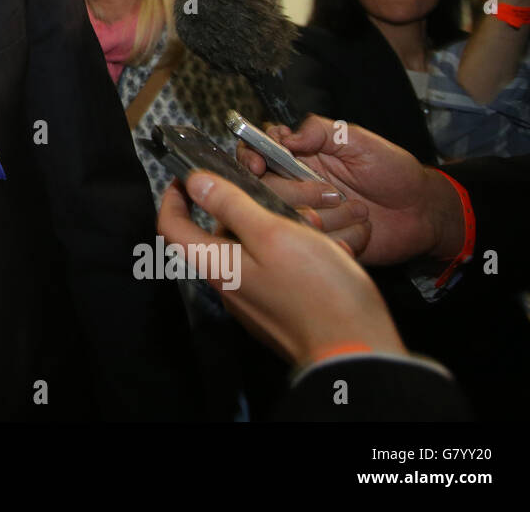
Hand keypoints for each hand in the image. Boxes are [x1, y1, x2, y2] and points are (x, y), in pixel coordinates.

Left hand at [159, 170, 405, 367]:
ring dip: (275, 229)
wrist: (356, 352)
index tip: (184, 177)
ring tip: (313, 222)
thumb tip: (195, 183)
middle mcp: (228, 286)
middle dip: (243, 209)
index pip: (172, 228)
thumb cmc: (318, 292)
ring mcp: (253, 301)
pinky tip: (323, 248)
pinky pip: (273, 271)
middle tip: (278, 195)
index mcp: (218, 266)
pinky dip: (291, 252)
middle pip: (218, 236)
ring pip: (250, 251)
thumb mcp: (273, 234)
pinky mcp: (278, 309)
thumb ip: (232, 206)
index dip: (173, 198)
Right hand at [237, 115, 463, 264]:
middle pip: (261, 187)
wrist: (423, 212)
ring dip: (316, 214)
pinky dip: (332, 236)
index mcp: (299, 157)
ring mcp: (304, 214)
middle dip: (290, 190)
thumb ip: (321, 130)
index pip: (257, 150)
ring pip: (280, 216)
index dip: (249, 155)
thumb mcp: (359, 140)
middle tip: (328, 191)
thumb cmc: (394, 172)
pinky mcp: (317, 240)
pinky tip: (355, 230)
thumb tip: (284, 136)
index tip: (257, 163)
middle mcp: (295, 185)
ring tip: (350, 209)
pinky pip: (305, 242)